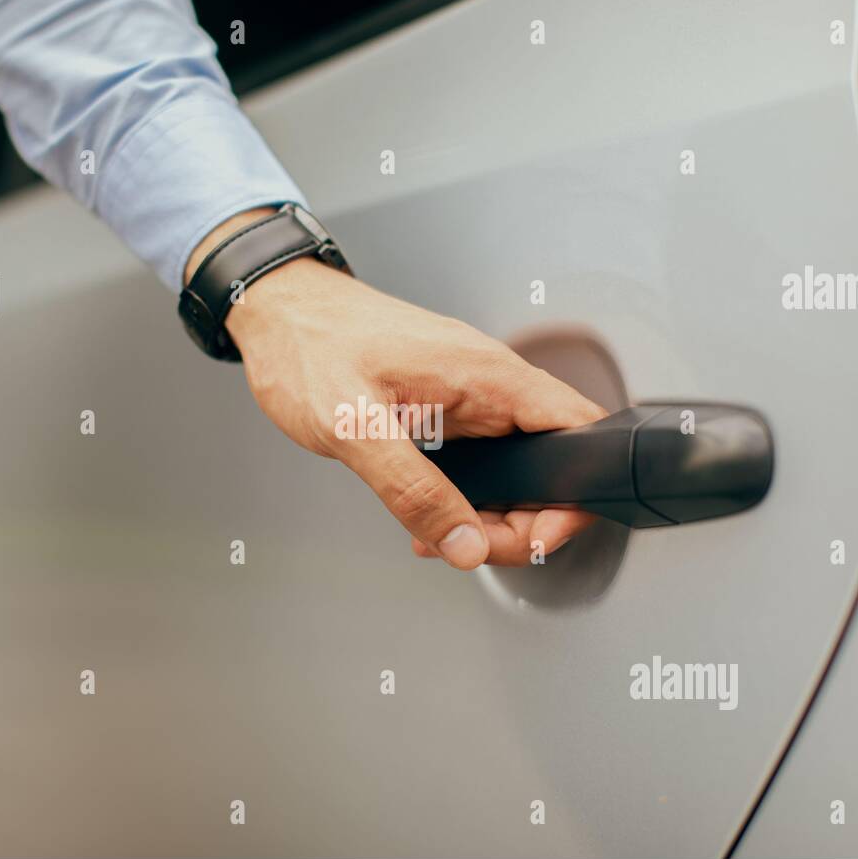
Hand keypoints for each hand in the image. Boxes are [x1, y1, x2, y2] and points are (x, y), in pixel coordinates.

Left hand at [188, 210, 607, 569]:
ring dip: (491, 516)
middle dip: (525, 521)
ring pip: (518, 472)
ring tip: (440, 537)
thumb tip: (466, 543)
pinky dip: (465, 501)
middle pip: (553, 466)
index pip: (580, 431)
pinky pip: (483, 465)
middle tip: (470, 546)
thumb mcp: (353, 426)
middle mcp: (490, 385)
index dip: (576, 492)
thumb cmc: (309, 346)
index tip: (536, 534)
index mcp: (488, 375)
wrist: (278, 312)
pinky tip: (428, 519)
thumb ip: (413, 491)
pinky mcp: (449, 412)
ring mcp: (471, 399)